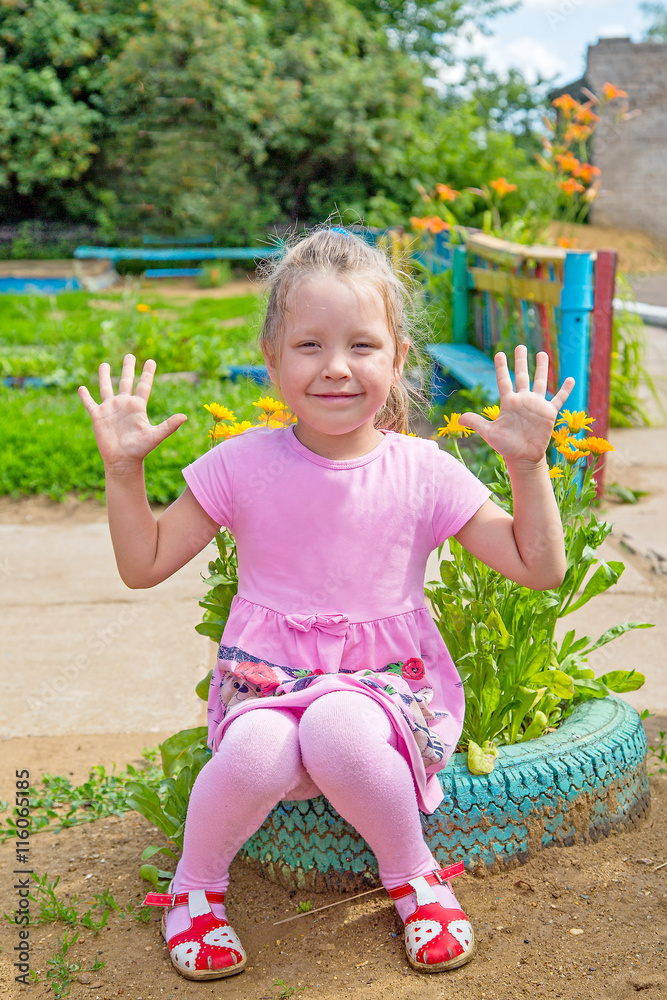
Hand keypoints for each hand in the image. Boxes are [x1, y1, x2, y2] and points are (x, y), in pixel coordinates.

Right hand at [78, 354, 186, 472]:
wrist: (123, 461)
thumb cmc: (140, 449)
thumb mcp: (155, 435)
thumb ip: (169, 425)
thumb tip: (185, 417)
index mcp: (138, 406)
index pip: (144, 385)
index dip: (147, 373)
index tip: (151, 361)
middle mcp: (124, 404)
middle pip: (126, 381)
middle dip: (128, 368)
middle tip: (130, 355)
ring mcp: (110, 409)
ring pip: (106, 388)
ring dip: (105, 376)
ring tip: (104, 364)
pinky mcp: (98, 416)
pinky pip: (90, 403)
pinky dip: (85, 396)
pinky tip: (81, 388)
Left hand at [459, 346, 573, 464]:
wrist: (523, 458)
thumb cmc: (505, 446)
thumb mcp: (490, 433)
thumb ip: (477, 423)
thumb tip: (460, 418)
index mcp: (508, 403)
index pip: (504, 381)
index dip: (501, 367)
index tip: (499, 353)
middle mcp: (523, 400)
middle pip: (522, 376)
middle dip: (521, 361)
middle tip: (520, 346)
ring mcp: (537, 405)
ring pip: (540, 382)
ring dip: (542, 368)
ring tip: (542, 353)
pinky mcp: (549, 413)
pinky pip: (559, 399)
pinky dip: (565, 390)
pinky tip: (571, 379)